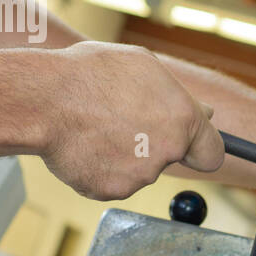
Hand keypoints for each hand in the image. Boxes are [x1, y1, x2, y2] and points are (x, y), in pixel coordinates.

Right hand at [39, 42, 224, 200]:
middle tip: (120, 122)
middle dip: (151, 145)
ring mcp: (139, 175)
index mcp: (181, 118)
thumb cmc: (88, 74)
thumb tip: (204, 113)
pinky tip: (82, 144)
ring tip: (93, 126)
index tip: (190, 149)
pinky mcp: (110, 191)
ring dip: (121, 155)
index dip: (200, 149)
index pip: (212, 152)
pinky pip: (110, 182)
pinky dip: (98, 168)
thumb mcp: (141, 65)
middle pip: (168, 158)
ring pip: (137, 171)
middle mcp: (167, 150)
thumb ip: (176, 95)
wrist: (43, 100)